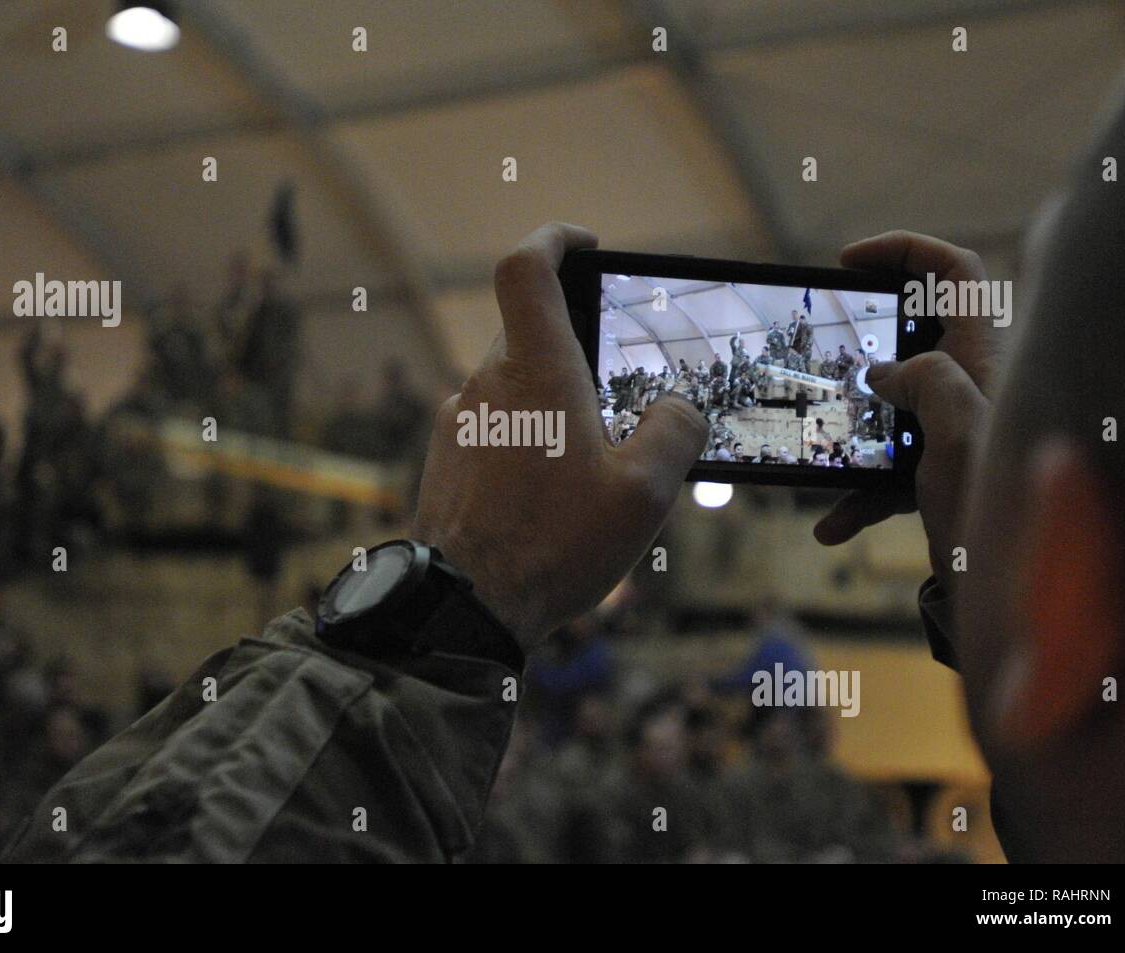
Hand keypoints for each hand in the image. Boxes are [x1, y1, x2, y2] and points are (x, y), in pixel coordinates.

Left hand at [413, 223, 707, 649]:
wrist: (465, 605)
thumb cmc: (555, 545)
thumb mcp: (644, 492)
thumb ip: (675, 432)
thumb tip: (679, 407)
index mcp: (536, 371)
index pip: (526, 268)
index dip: (555, 239)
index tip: (585, 244)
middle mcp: (488, 383)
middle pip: (533, 337)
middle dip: (579, 358)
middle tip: (619, 407)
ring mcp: (459, 421)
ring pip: (514, 388)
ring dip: (552, 409)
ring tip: (587, 469)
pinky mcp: (445, 459)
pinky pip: (493, 428)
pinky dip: (524, 441)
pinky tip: (548, 495)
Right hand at [814, 231, 1004, 587]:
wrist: (1010, 597)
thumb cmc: (997, 509)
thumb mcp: (956, 430)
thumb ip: (925, 380)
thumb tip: (884, 376)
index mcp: (986, 359)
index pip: (956, 271)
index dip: (905, 250)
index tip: (848, 261)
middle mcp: (973, 388)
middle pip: (916, 336)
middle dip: (864, 343)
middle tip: (825, 350)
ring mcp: (955, 432)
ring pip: (891, 408)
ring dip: (848, 429)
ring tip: (815, 449)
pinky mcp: (942, 475)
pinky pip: (888, 471)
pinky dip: (857, 495)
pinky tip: (833, 525)